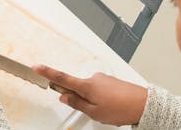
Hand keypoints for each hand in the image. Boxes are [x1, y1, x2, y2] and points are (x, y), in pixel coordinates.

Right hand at [33, 67, 147, 125]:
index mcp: (87, 86)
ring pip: (89, 90)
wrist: (144, 104)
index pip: (62, 77)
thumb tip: (65, 97)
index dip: (47, 72)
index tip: (36, 67)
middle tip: (90, 111)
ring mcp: (103, 78)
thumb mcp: (95, 112)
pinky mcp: (111, 81)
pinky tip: (111, 107)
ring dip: (92, 100)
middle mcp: (94, 78)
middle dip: (78, 98)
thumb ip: (77, 104)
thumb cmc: (121, 109)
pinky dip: (101, 98)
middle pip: (76, 87)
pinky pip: (99, 89)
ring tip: (107, 111)